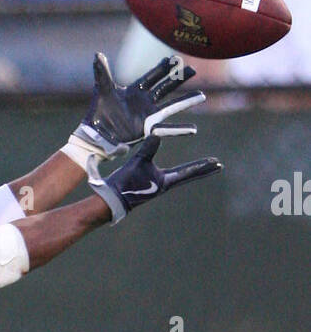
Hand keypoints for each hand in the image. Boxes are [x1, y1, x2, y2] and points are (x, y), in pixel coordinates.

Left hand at [73, 52, 206, 159]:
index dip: (163, 68)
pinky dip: (180, 130)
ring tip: (202, 96)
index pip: (152, 76)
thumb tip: (97, 54)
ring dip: (186, 101)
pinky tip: (193, 129)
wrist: (96, 134)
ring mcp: (148, 115)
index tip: (175, 59)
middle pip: (166, 87)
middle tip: (193, 69)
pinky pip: (167, 129)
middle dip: (179, 78)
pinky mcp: (147, 129)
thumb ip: (102, 73)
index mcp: (135, 90)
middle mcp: (144, 101)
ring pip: (171, 106)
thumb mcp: (102, 91)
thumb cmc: (98, 112)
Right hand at [87, 133, 222, 223]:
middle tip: (218, 166)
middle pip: (188, 175)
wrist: (112, 198)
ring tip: (203, 167)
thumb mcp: (137, 162)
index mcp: (165, 181)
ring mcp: (157, 185)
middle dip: (203, 170)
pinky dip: (176, 171)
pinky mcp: (148, 184)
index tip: (217, 162)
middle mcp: (164, 184)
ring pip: (179, 176)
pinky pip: (166, 175)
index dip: (202, 166)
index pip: (188, 172)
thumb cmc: (125, 183)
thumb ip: (148, 148)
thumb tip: (157, 133)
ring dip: (192, 171)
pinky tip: (174, 170)